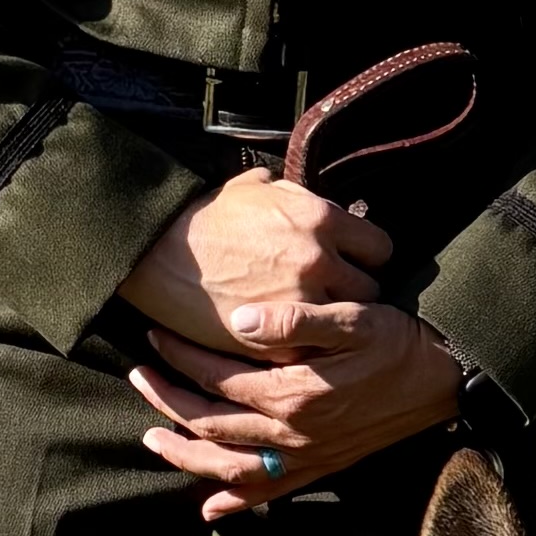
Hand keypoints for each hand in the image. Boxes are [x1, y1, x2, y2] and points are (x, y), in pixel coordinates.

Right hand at [119, 172, 391, 358]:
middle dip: (352, 293)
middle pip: (369, 290)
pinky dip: (303, 346)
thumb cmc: (204, 217)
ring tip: (316, 322)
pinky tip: (291, 339)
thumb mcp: (255, 187)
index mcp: (320, 218)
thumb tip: (312, 197)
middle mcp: (318, 260)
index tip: (352, 264)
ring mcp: (298, 303)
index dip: (365, 257)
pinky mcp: (275, 340)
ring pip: (344, 325)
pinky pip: (310, 348)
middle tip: (333, 297)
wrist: (156, 253)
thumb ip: (295, 193)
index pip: (379, 248)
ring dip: (332, 325)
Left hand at [130, 305, 463, 520]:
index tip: (155, 337)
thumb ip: (296, 318)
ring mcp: (306, 457)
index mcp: (293, 393)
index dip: (180, 357)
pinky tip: (208, 507)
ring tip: (152, 441)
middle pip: (211, 424)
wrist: (445, 382)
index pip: (218, 378)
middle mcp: (293, 434)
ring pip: (229, 467)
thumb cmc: (399, 342)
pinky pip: (270, 494)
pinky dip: (235, 503)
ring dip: (186, 456)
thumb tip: (238, 319)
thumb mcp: (355, 317)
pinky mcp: (321, 468)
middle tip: (137, 376)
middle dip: (168, 401)